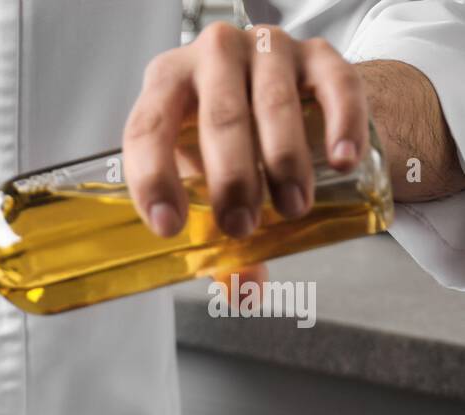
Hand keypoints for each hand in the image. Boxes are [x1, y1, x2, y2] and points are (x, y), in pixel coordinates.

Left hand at [125, 22, 368, 238]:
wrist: (287, 88)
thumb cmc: (225, 138)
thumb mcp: (204, 179)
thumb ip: (215, 236)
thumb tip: (240, 291)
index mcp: (166, 84)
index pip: (146, 128)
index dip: (153, 179)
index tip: (168, 227)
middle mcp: (212, 55)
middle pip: (219, 117)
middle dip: (230, 179)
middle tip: (241, 227)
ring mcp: (267, 49)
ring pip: (274, 103)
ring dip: (283, 161)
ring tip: (292, 207)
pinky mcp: (321, 53)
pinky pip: (336, 84)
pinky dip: (341, 124)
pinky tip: (342, 160)